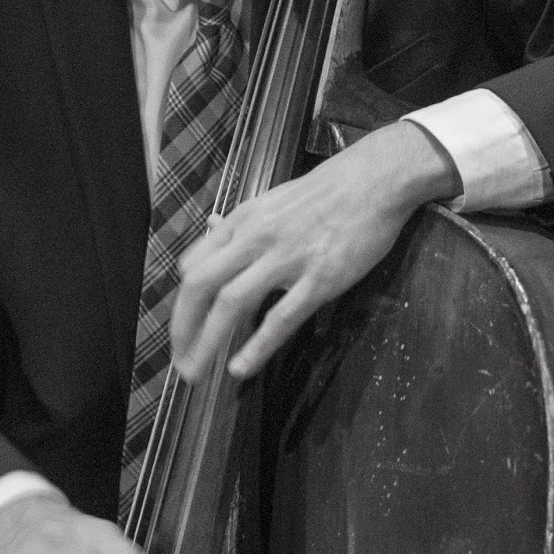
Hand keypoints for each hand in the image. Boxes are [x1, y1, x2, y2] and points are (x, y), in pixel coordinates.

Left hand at [170, 120, 459, 383]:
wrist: (374, 180)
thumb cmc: (325, 191)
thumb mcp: (272, 201)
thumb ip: (241, 223)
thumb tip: (210, 228)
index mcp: (242, 220)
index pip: (194, 264)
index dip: (182, 303)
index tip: (182, 330)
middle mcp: (256, 238)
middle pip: (201, 285)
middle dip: (182, 327)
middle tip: (179, 361)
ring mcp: (287, 259)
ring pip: (231, 303)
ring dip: (207, 342)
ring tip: (196, 373)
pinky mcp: (320, 280)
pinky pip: (280, 317)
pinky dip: (256, 346)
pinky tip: (239, 368)